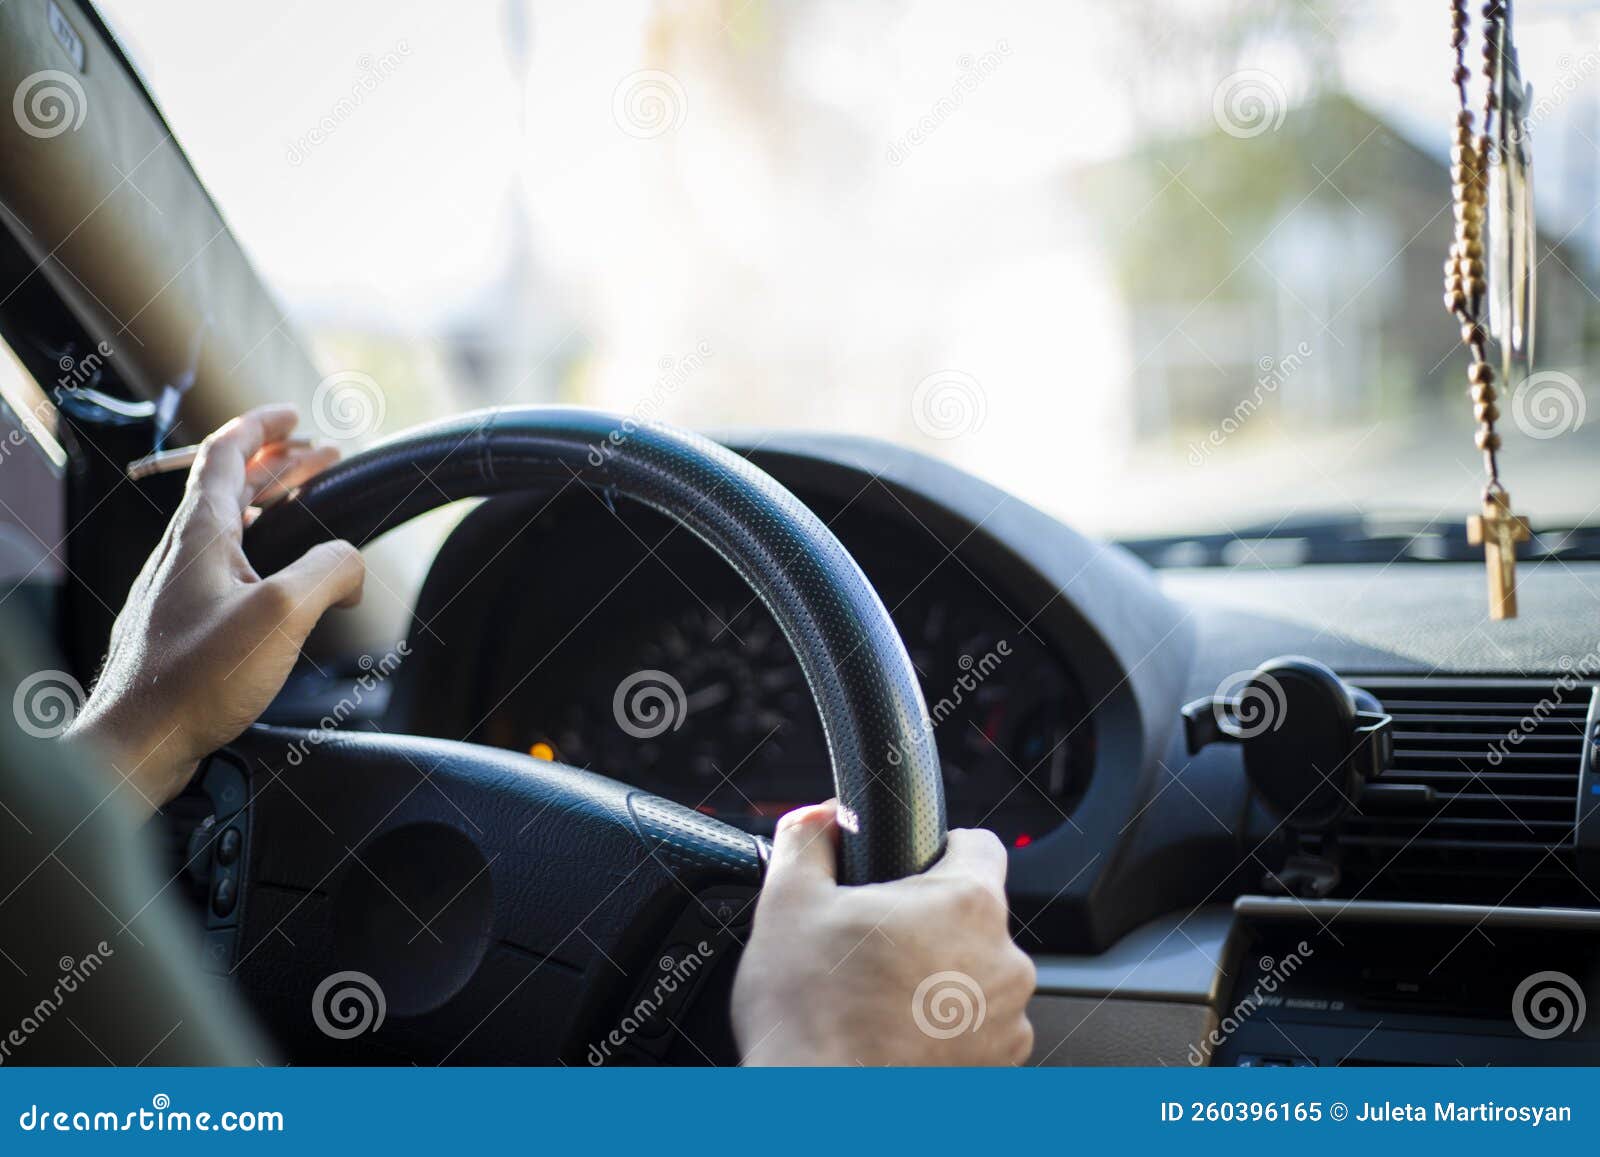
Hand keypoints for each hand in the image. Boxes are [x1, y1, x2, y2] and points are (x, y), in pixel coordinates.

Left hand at [66, 405, 363, 813]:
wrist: (138, 741)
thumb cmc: (198, 679)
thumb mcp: (284, 612)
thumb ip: (330, 569)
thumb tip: (351, 564)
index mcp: (202, 536)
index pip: (226, 455)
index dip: (261, 427)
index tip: (293, 415)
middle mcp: (184, 555)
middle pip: (230, 487)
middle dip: (279, 464)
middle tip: (322, 455)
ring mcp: (179, 590)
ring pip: (228, 527)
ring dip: (271, 506)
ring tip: (309, 504)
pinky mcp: (182, 626)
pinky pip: (226, 567)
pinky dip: (261, 549)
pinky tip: (280, 578)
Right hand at [731, 800, 1035, 1065]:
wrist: (815, 1112)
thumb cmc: (809, 1017)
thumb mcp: (788, 901)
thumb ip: (808, 838)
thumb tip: (818, 817)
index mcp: (967, 904)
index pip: (980, 845)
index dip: (940, 847)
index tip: (911, 866)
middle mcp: (1004, 963)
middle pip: (973, 916)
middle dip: (928, 923)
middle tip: (872, 943)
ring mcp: (1007, 1024)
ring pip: (976, 976)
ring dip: (940, 978)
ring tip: (879, 997)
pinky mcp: (996, 1071)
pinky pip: (978, 1031)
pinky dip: (945, 1030)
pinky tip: (894, 1035)